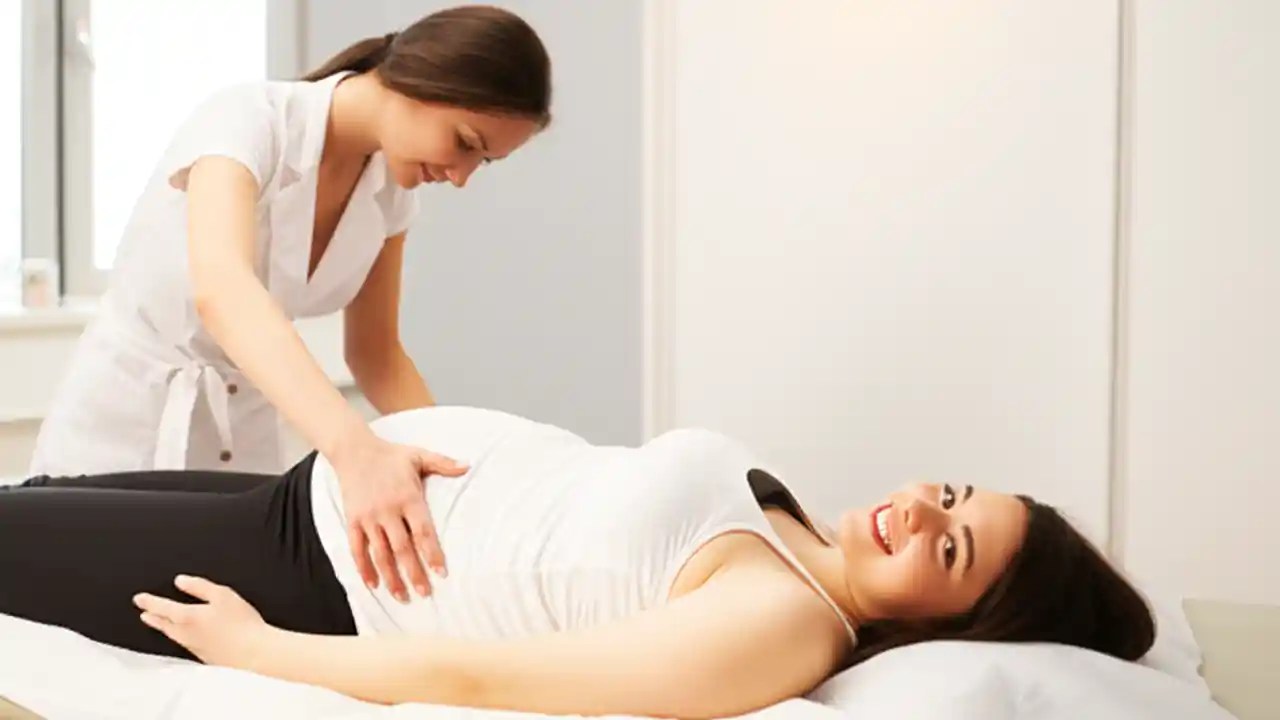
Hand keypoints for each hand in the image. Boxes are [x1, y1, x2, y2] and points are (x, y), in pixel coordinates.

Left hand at [134, 575, 268, 666]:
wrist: (253, 654)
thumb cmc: (241, 624)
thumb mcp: (222, 595)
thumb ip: (199, 586)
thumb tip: (181, 581)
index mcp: (187, 616)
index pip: (162, 607)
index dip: (148, 601)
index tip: (138, 598)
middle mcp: (185, 634)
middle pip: (163, 624)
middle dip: (152, 617)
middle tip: (143, 613)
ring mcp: (193, 647)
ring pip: (172, 635)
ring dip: (163, 627)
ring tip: (157, 623)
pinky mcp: (203, 656)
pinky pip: (184, 643)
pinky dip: (178, 637)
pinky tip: (183, 636)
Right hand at [331, 434, 467, 600]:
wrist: (353, 450)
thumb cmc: (391, 455)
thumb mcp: (418, 455)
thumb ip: (443, 463)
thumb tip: (468, 466)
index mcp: (407, 497)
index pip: (422, 531)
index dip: (432, 553)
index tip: (441, 573)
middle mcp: (387, 511)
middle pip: (402, 548)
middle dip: (414, 572)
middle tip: (425, 593)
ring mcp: (368, 518)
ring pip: (380, 553)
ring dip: (391, 577)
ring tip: (402, 597)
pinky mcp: (352, 521)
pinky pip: (357, 549)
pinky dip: (364, 568)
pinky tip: (373, 585)